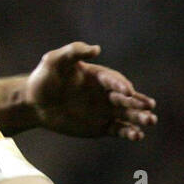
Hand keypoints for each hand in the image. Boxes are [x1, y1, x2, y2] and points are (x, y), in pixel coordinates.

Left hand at [26, 42, 155, 140]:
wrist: (34, 103)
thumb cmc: (44, 78)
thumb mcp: (54, 61)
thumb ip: (73, 52)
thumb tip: (96, 49)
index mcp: (99, 77)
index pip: (115, 81)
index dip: (121, 85)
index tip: (126, 91)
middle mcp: (106, 93)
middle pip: (128, 98)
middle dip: (139, 102)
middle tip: (149, 107)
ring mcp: (105, 110)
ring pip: (128, 114)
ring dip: (140, 117)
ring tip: (150, 120)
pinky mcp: (102, 126)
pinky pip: (120, 129)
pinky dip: (129, 132)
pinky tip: (136, 135)